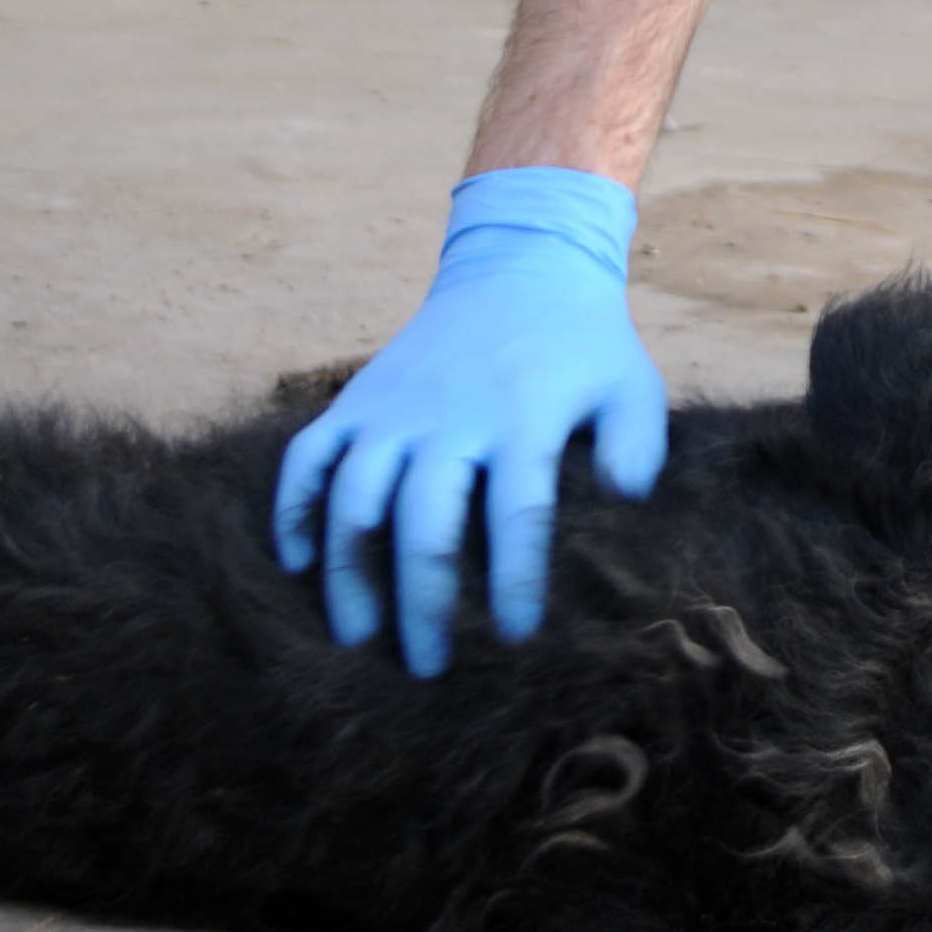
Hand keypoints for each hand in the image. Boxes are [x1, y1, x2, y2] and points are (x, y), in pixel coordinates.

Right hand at [272, 167, 667, 675]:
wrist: (522, 264)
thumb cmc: (584, 346)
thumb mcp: (630, 387)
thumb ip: (638, 448)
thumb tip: (628, 507)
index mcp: (524, 417)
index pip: (518, 516)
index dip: (516, 584)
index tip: (517, 639)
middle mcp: (450, 415)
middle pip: (424, 523)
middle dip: (424, 605)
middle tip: (427, 667)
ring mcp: (395, 406)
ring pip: (354, 499)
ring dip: (349, 573)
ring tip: (357, 636)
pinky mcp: (357, 399)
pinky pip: (308, 458)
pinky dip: (293, 509)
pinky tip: (295, 564)